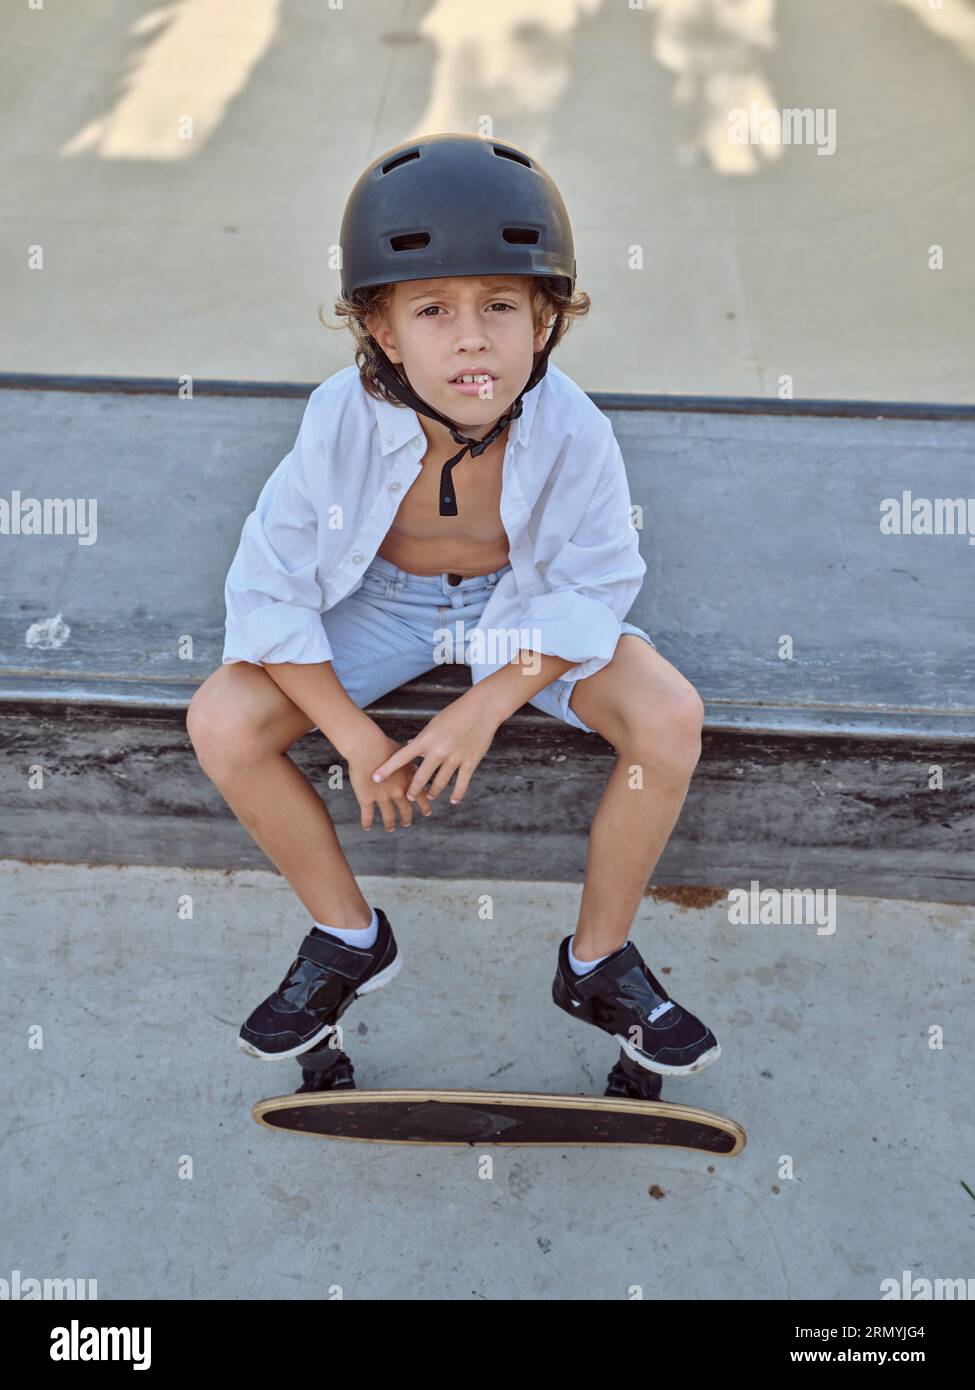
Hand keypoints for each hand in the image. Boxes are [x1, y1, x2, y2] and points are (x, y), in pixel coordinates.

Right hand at [346, 726, 432, 831]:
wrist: (366, 747)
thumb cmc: (384, 745)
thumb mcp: (403, 753)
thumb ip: (409, 764)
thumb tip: (414, 767)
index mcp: (408, 780)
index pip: (421, 797)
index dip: (425, 807)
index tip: (427, 813)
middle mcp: (398, 791)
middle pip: (405, 810)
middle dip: (406, 818)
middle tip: (406, 823)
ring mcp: (382, 796)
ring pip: (388, 816)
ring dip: (390, 824)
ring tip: (390, 828)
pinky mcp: (366, 798)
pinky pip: (367, 815)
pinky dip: (367, 823)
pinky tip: (367, 827)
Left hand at [370, 694, 498, 805]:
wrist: (482, 708)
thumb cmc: (455, 714)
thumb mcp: (434, 724)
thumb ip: (422, 739)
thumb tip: (409, 747)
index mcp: (426, 739)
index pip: (401, 757)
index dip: (387, 769)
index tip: (375, 779)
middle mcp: (438, 750)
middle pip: (421, 777)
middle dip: (413, 790)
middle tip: (409, 797)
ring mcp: (455, 757)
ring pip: (440, 783)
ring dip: (433, 792)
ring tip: (429, 796)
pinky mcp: (470, 762)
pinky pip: (461, 783)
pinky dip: (456, 794)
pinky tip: (453, 800)